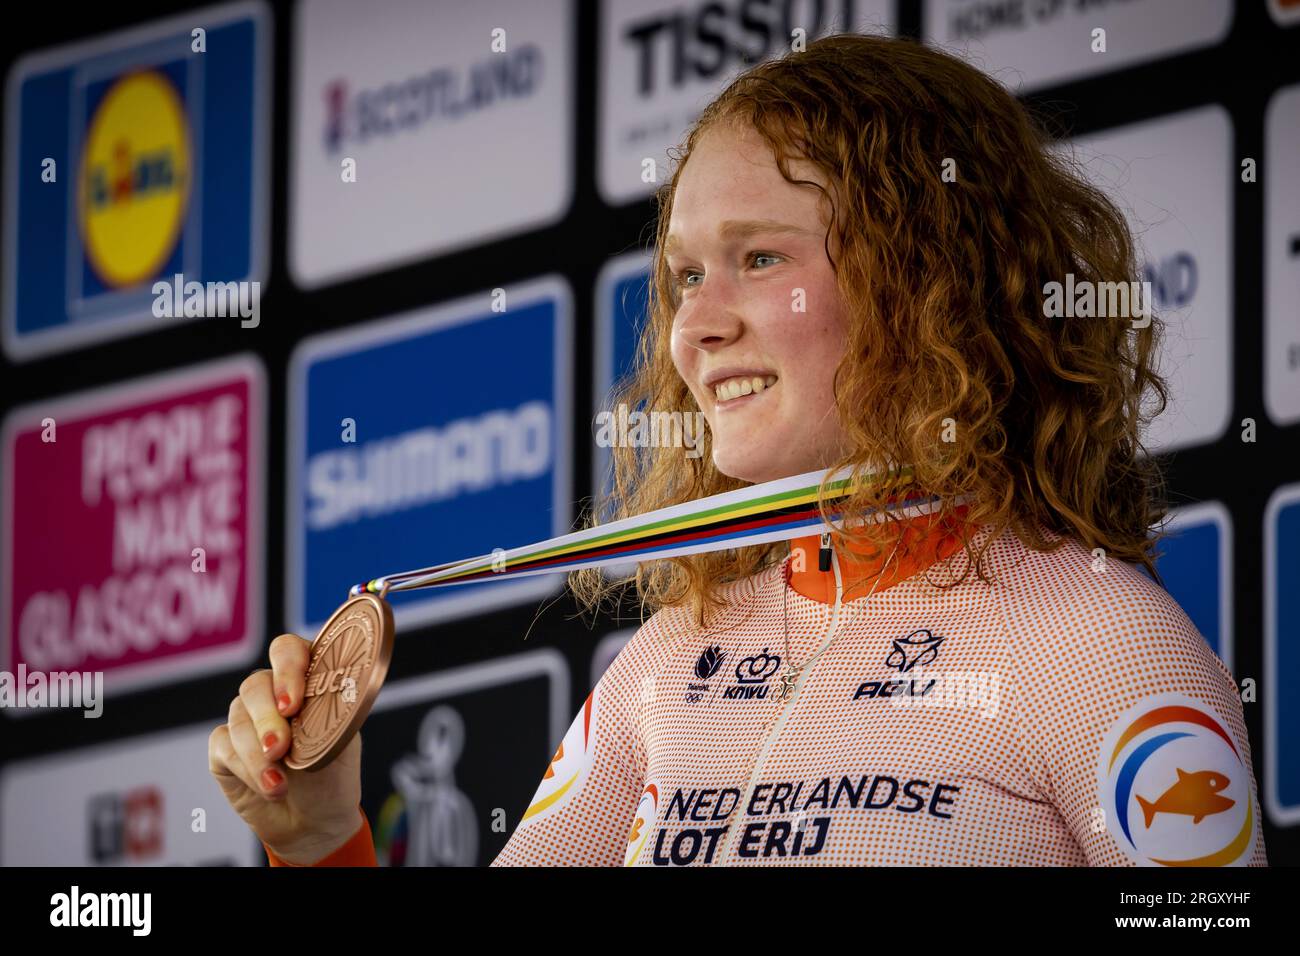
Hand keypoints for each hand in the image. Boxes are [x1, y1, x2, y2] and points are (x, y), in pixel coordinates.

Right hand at [208, 633, 363, 863]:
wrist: (314, 820)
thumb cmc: (333, 773)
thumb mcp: (342, 742)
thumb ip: (328, 713)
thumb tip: (315, 696)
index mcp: (306, 677)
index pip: (288, 651)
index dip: (287, 669)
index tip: (292, 703)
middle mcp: (272, 692)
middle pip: (256, 685)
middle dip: (267, 718)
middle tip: (280, 747)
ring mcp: (246, 717)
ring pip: (238, 718)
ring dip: (258, 756)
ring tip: (280, 785)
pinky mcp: (224, 747)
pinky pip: (224, 746)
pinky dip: (246, 769)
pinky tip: (269, 787)